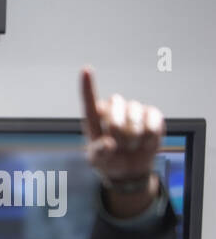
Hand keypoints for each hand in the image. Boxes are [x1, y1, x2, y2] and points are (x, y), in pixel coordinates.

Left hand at [79, 67, 164, 215]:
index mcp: (95, 118)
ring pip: (134, 118)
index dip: (88, 86)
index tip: (86, 69)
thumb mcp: (98, 161)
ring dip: (133, 138)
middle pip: (115, 111)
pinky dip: (149, 137)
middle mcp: (114, 109)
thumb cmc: (108, 161)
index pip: (89, 100)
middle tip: (118, 146)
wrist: (130, 168)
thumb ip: (99, 153)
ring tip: (130, 146)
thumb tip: (109, 144)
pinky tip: (145, 143)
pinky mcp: (152, 114)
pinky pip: (152, 123)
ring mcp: (133, 109)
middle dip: (117, 132)